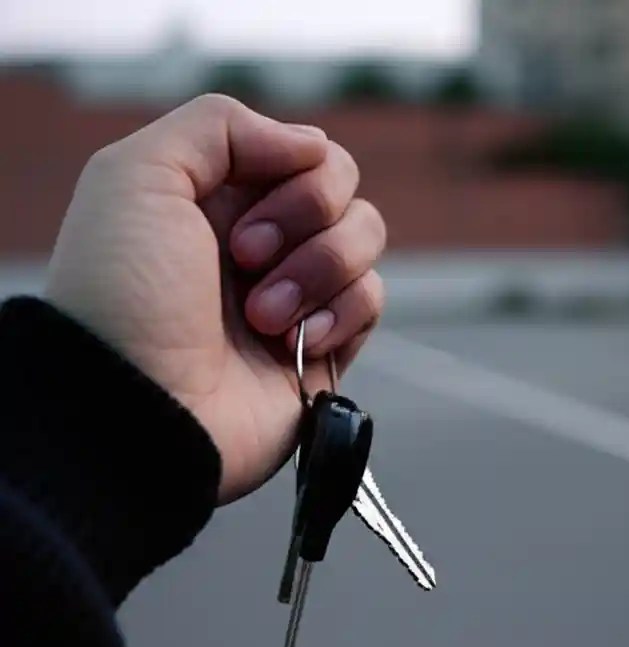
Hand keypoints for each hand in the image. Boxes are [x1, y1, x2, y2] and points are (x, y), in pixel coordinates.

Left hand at [45, 94, 386, 503]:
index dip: (292, 172)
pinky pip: (371, 300)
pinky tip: (294, 344)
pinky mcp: (326, 347)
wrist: (140, 407)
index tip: (239, 217)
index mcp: (217, 198)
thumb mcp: (138, 175)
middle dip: (308, 217)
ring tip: (262, 318)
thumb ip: (222, 126)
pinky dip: (340, 315)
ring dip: (319, 270)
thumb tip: (312, 145)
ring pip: (365, 240)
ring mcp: (297, 294)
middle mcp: (261, 241)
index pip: (302, 151)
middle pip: (343, 188)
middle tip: (245, 260)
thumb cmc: (125, 299)